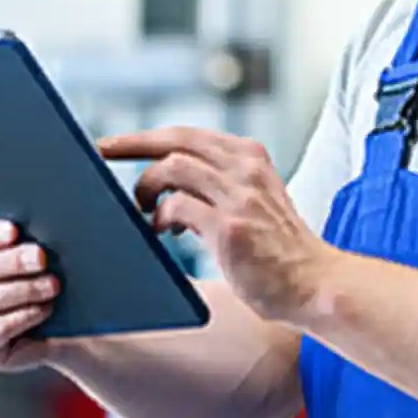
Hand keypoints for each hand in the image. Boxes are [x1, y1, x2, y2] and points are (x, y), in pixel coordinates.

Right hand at [0, 220, 59, 371]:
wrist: (43, 330)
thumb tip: (27, 226)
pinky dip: (25, 315)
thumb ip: (8, 243)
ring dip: (23, 289)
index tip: (14, 230)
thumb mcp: (12, 260)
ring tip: (51, 284)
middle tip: (41, 257)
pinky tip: (44, 307)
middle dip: (9, 262)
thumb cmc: (23, 285)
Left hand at [100, 127, 336, 322]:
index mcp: (251, 158)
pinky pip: (178, 207)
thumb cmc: (280, 251)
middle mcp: (246, 169)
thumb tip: (168, 182)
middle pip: (176, 140)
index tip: (114, 144)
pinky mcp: (230, 226)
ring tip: (144, 211)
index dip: (147, 137)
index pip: (189, 133)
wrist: (315, 284)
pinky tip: (162, 232)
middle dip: (132, 144)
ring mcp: (240, 196)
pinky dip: (161, 218)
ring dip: (148, 188)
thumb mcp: (257, 200)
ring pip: (173, 167)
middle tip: (101, 153)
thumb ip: (222, 184)